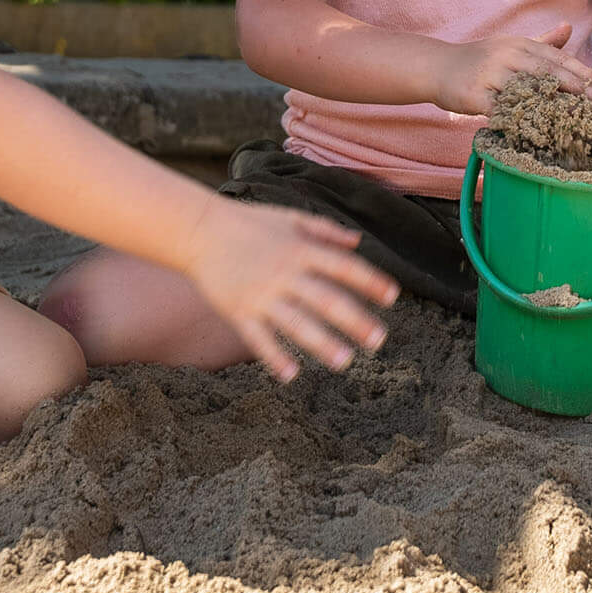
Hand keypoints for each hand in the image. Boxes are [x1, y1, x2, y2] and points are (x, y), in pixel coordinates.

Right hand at [181, 201, 399, 381]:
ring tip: (345, 362)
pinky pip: (259, 338)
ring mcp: (261, 294)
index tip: (392, 297)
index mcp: (300, 250)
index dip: (369, 281)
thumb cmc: (249, 222)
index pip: (343, 267)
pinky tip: (292, 374)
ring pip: (297, 324)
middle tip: (379, 341)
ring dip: (322, 344)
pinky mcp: (238, 311)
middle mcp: (284, 274)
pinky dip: (274, 356)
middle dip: (354, 321)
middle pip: (326, 300)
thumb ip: (325, 230)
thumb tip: (358, 241)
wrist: (199, 229)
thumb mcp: (290, 218)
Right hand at [431, 23, 591, 114]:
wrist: (437, 67)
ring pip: (526, 92)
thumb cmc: (479, 59)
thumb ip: (542, 41)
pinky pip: (501, 111)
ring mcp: (489, 75)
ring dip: (552, 106)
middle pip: (546, 72)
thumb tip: (569, 27)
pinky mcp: (475, 95)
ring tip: (574, 118)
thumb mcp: (511, 45)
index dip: (581, 72)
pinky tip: (537, 131)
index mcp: (519, 44)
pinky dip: (519, 121)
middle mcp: (506, 56)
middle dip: (574, 87)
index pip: (556, 57)